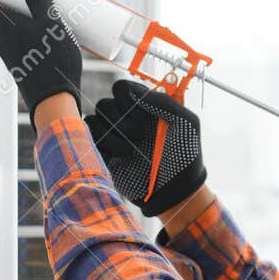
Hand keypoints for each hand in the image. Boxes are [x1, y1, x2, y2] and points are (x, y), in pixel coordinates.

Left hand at [0, 0, 83, 119]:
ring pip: (13, 19)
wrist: (54, 101)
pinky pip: (21, 32)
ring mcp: (9, 49)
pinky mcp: (21, 58)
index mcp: (2, 25)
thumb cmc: (52, 63)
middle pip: (2, 4)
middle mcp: (0, 37)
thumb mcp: (51, 22)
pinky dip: (31, 22)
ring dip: (26, 6)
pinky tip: (49, 22)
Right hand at [85, 79, 206, 217]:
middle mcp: (127, 120)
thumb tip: (134, 92)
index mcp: (144, 108)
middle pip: (105, 104)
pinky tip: (123, 156)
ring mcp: (114, 138)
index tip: (140, 111)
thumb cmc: (186, 156)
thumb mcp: (187, 123)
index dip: (126, 96)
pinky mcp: (105, 156)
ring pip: (94, 121)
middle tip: (140, 134)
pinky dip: (106, 145)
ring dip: (114, 134)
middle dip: (121, 119)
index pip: (122, 88)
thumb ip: (165, 101)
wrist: (176, 191)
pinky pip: (91, 141)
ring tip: (133, 149)